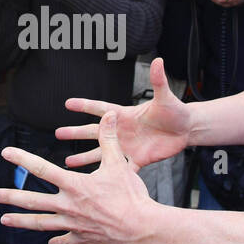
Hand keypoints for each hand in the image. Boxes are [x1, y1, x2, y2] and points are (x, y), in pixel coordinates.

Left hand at [0, 112, 154, 243]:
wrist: (141, 228)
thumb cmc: (131, 195)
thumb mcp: (119, 163)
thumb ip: (109, 139)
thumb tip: (109, 115)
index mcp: (74, 185)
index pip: (42, 169)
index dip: (23, 159)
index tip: (6, 153)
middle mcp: (69, 205)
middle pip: (33, 200)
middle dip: (10, 196)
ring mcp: (73, 224)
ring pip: (42, 223)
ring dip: (22, 221)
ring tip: (4, 221)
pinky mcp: (83, 238)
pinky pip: (66, 239)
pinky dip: (57, 240)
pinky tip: (49, 243)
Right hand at [56, 57, 189, 168]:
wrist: (185, 130)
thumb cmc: (174, 110)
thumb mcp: (165, 97)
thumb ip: (158, 81)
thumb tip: (158, 61)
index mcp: (124, 115)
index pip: (100, 109)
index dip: (84, 105)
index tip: (67, 103)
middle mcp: (121, 131)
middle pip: (94, 132)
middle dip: (76, 133)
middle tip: (58, 133)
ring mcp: (127, 147)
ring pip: (101, 153)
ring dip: (85, 158)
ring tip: (68, 163)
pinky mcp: (137, 160)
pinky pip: (120, 170)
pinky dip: (109, 176)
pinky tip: (96, 182)